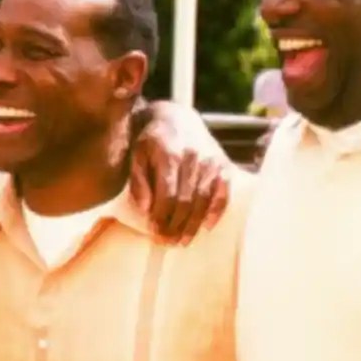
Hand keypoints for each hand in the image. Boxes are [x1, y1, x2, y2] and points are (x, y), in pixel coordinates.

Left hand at [130, 102, 231, 244]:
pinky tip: (206, 227)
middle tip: (167, 242)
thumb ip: (139, 180)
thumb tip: (145, 208)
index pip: (168, 195)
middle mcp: (194, 158)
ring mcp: (211, 162)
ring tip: (182, 241)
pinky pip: (223, 194)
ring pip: (204, 201)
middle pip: (187, 201)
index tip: (154, 232)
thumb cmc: (151, 140)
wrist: (177, 118)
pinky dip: (216, 212)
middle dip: (176, 226)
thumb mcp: (136, 154)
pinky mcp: (223, 165)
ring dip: (193, 225)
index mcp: (170, 155)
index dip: (162, 217)